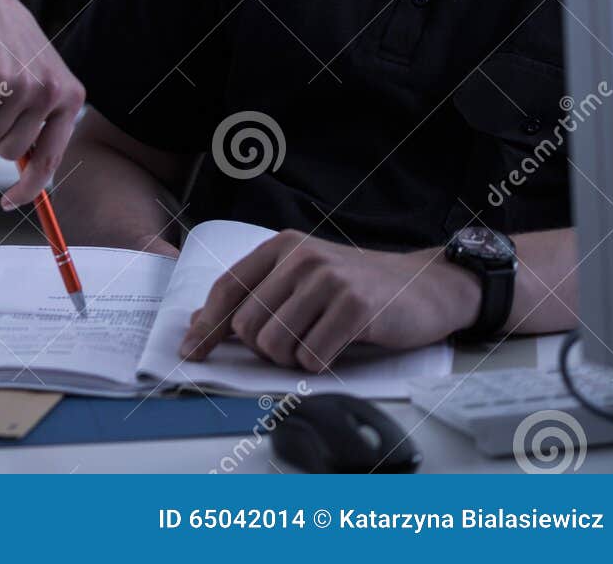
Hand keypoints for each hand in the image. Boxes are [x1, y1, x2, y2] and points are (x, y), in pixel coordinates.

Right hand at [0, 0, 84, 206]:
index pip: (51, 162)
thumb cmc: (12, 47)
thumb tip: (31, 177)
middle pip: (9, 153)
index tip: (9, 202)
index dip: (28, 190)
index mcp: (71, 97)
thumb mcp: (41, 82)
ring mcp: (25, 84)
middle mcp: (53, 92)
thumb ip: (42, 125)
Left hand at [179, 231, 480, 372]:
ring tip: (318, 342)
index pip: (228, 288)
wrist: (422, 286)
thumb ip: (256, 297)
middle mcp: (301, 257)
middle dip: (262, 350)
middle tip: (293, 345)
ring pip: (276, 344)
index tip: (191, 353)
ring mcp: (328, 280)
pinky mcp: (354, 307)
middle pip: (248, 326)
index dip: (205, 325)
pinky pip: (311, 358)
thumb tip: (197, 322)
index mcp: (282, 247)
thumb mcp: (301, 281)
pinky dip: (318, 365)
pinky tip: (336, 348)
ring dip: (292, 359)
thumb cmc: (356, 288)